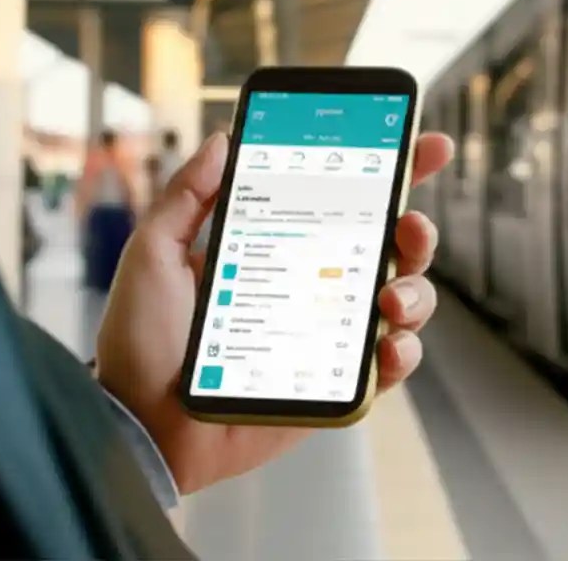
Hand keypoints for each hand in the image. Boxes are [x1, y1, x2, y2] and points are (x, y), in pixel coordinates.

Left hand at [96, 131, 453, 494]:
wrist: (142, 427)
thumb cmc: (140, 344)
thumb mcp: (154, 255)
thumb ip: (186, 197)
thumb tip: (223, 140)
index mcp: (282, 248)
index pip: (348, 202)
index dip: (394, 172)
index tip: (426, 145)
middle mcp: (316, 286)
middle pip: (392, 249)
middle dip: (418, 231)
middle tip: (410, 226)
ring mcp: (333, 335)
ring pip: (405, 301)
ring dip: (415, 292)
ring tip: (388, 301)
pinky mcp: (339, 384)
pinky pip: (392, 364)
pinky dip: (404, 352)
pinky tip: (389, 346)